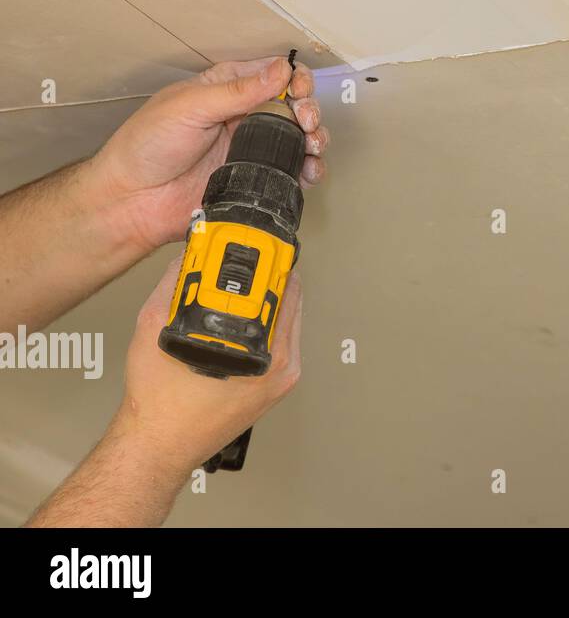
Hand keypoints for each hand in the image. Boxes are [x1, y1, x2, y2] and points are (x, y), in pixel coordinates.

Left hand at [91, 56, 328, 252]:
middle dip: (309, 110)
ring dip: (315, 139)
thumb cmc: (146, 146)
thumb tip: (280, 70)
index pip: (274, 74)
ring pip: (299, 138)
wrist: (132, 202)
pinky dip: (310, 170)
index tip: (299, 93)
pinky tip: (310, 171)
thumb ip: (237, 91)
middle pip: (295, 105)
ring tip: (312, 146)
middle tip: (306, 122)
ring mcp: (252, 149)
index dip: (295, 79)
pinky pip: (292, 172)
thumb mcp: (189, 107)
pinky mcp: (255, 179)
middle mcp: (244, 116)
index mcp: (227, 88)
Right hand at [115, 256, 303, 477]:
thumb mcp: (154, 328)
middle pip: (291, 302)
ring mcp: (282, 379)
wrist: (157, 445)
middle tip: (252, 258)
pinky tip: (244, 314)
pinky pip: (280, 342)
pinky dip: (266, 322)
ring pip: (287, 321)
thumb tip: (189, 257)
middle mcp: (282, 367)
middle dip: (271, 276)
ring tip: (246, 282)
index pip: (285, 289)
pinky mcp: (274, 387)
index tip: (262, 245)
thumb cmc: (158, 402)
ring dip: (269, 298)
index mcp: (266, 355)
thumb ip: (172, 285)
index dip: (273, 261)